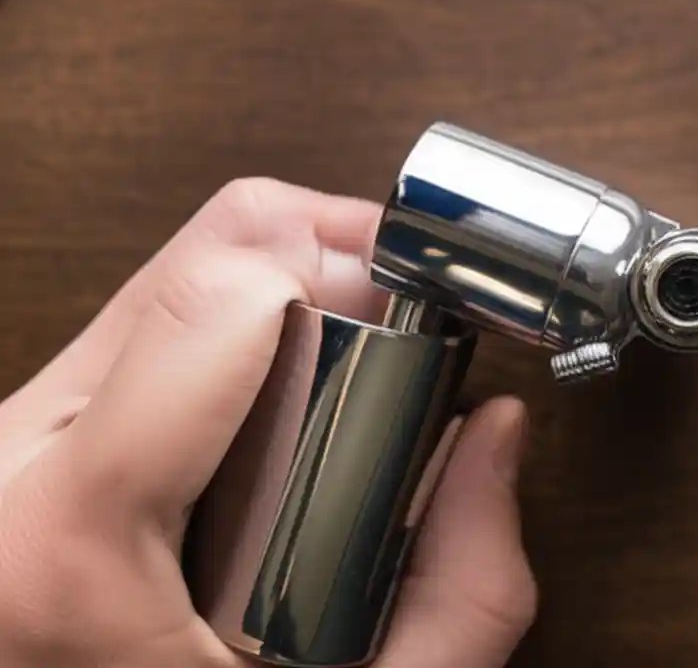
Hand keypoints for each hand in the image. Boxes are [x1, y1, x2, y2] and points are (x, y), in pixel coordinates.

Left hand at [0, 179, 536, 666]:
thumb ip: (462, 593)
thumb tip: (494, 430)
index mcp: (79, 543)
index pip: (217, 297)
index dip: (347, 266)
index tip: (429, 309)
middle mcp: (17, 467)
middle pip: (198, 259)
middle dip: (329, 267)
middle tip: (408, 341)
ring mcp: (10, 441)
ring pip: (169, 271)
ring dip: (284, 292)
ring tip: (354, 373)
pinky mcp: (20, 436)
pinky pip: (143, 321)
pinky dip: (236, 328)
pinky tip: (293, 395)